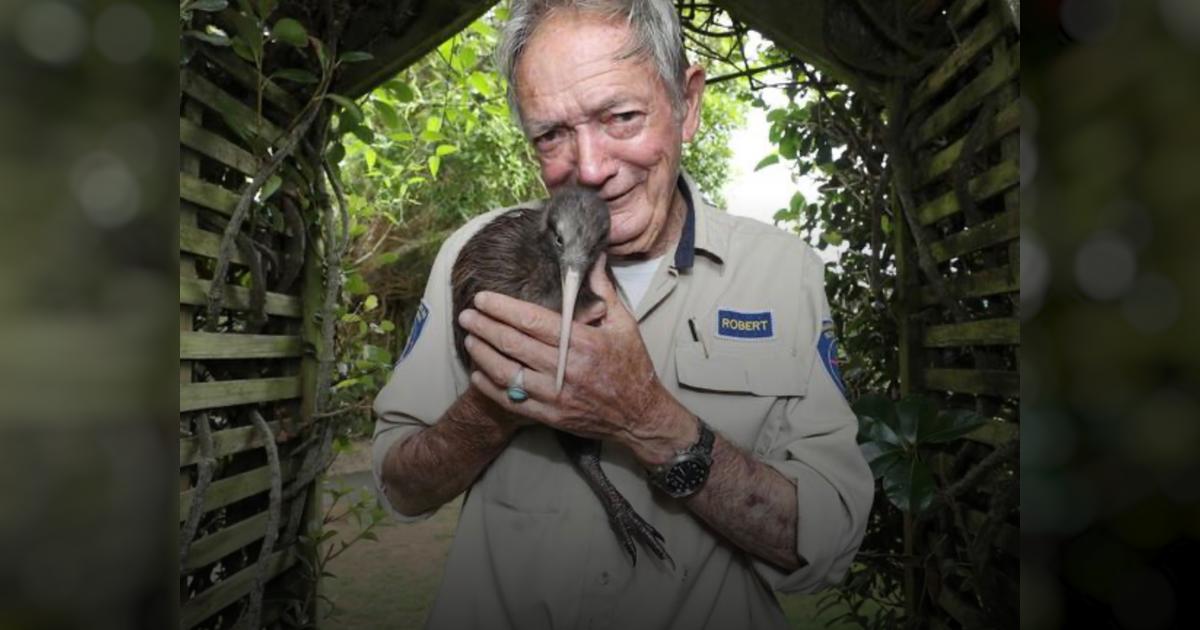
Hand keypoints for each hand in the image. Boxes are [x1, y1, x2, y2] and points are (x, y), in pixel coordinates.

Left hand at [457, 255, 694, 463]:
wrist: (640, 415)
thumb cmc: (631, 366)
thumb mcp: (624, 324)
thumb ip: (602, 290)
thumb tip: (592, 256)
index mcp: (583, 341)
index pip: (532, 320)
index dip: (502, 308)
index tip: (483, 298)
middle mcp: (567, 368)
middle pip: (513, 344)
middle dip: (485, 326)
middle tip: (467, 315)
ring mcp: (557, 395)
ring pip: (507, 372)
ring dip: (483, 353)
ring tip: (469, 338)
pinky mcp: (551, 416)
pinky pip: (512, 400)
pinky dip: (490, 386)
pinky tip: (478, 372)